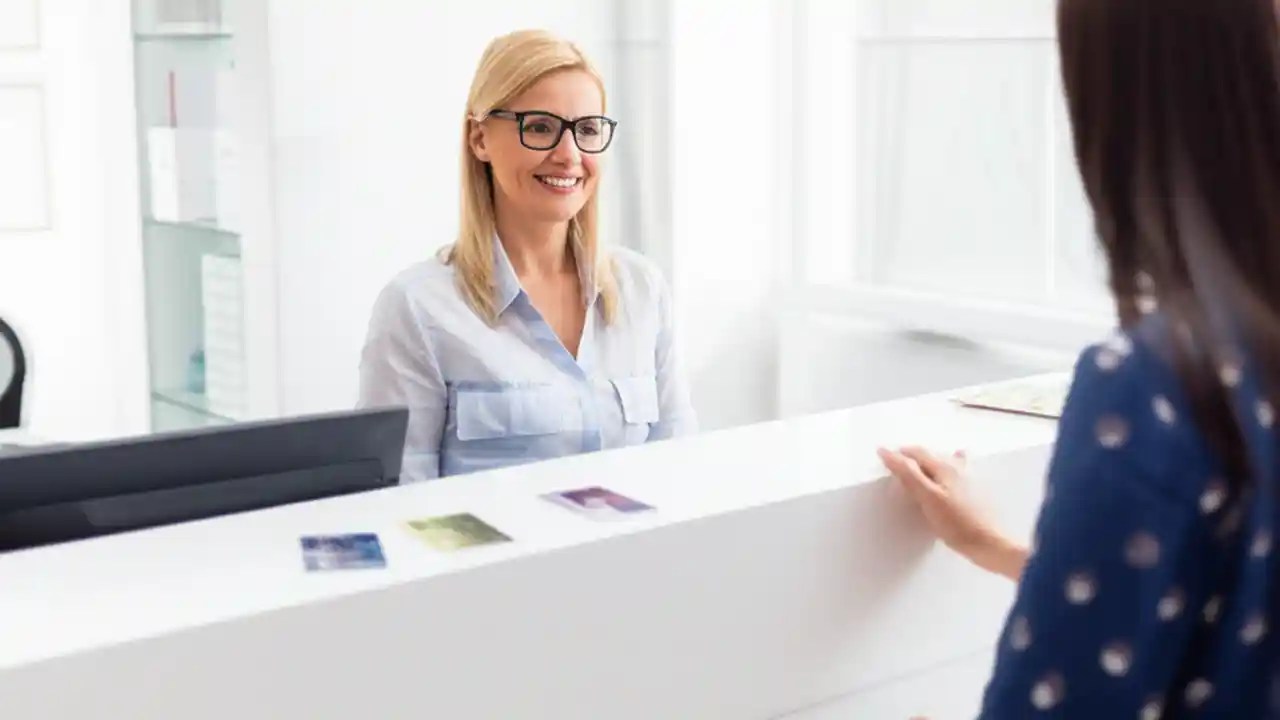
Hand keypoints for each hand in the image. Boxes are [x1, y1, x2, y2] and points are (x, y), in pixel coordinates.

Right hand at [878, 446, 1026, 580]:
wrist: (990, 543)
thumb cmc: (957, 523)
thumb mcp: (928, 498)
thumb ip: (908, 474)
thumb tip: (889, 452)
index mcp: (945, 466)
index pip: (916, 453)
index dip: (897, 455)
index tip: (881, 456)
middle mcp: (958, 466)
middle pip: (930, 455)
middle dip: (912, 457)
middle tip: (896, 463)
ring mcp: (969, 477)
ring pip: (943, 462)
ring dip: (928, 461)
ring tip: (917, 466)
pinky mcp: (975, 490)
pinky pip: (956, 471)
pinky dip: (946, 468)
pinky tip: (950, 472)